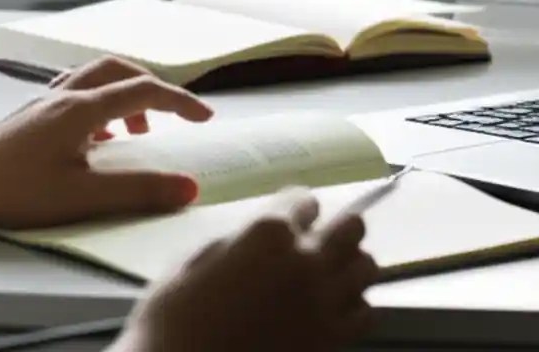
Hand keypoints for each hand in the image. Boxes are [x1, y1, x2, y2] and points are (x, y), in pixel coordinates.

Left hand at [0, 57, 213, 229]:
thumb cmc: (12, 190)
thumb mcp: (82, 196)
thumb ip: (139, 190)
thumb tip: (190, 187)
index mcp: (82, 108)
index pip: (145, 90)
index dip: (180, 101)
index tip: (205, 118)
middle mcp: (64, 96)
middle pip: (120, 69)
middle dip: (154, 87)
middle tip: (172, 115)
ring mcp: (43, 103)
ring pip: (96, 78)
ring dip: (126, 94)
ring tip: (136, 131)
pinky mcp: (30, 117)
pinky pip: (76, 93)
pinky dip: (101, 105)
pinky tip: (97, 140)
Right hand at [114, 189, 377, 351]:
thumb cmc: (171, 327)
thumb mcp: (187, 268)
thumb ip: (230, 245)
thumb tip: (248, 239)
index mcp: (269, 233)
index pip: (304, 199)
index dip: (294, 209)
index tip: (290, 218)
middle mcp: (306, 259)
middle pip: (351, 226)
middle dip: (335, 230)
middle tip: (316, 244)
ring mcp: (325, 300)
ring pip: (367, 266)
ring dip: (349, 267)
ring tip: (328, 277)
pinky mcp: (334, 338)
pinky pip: (366, 311)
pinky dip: (353, 308)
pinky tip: (332, 312)